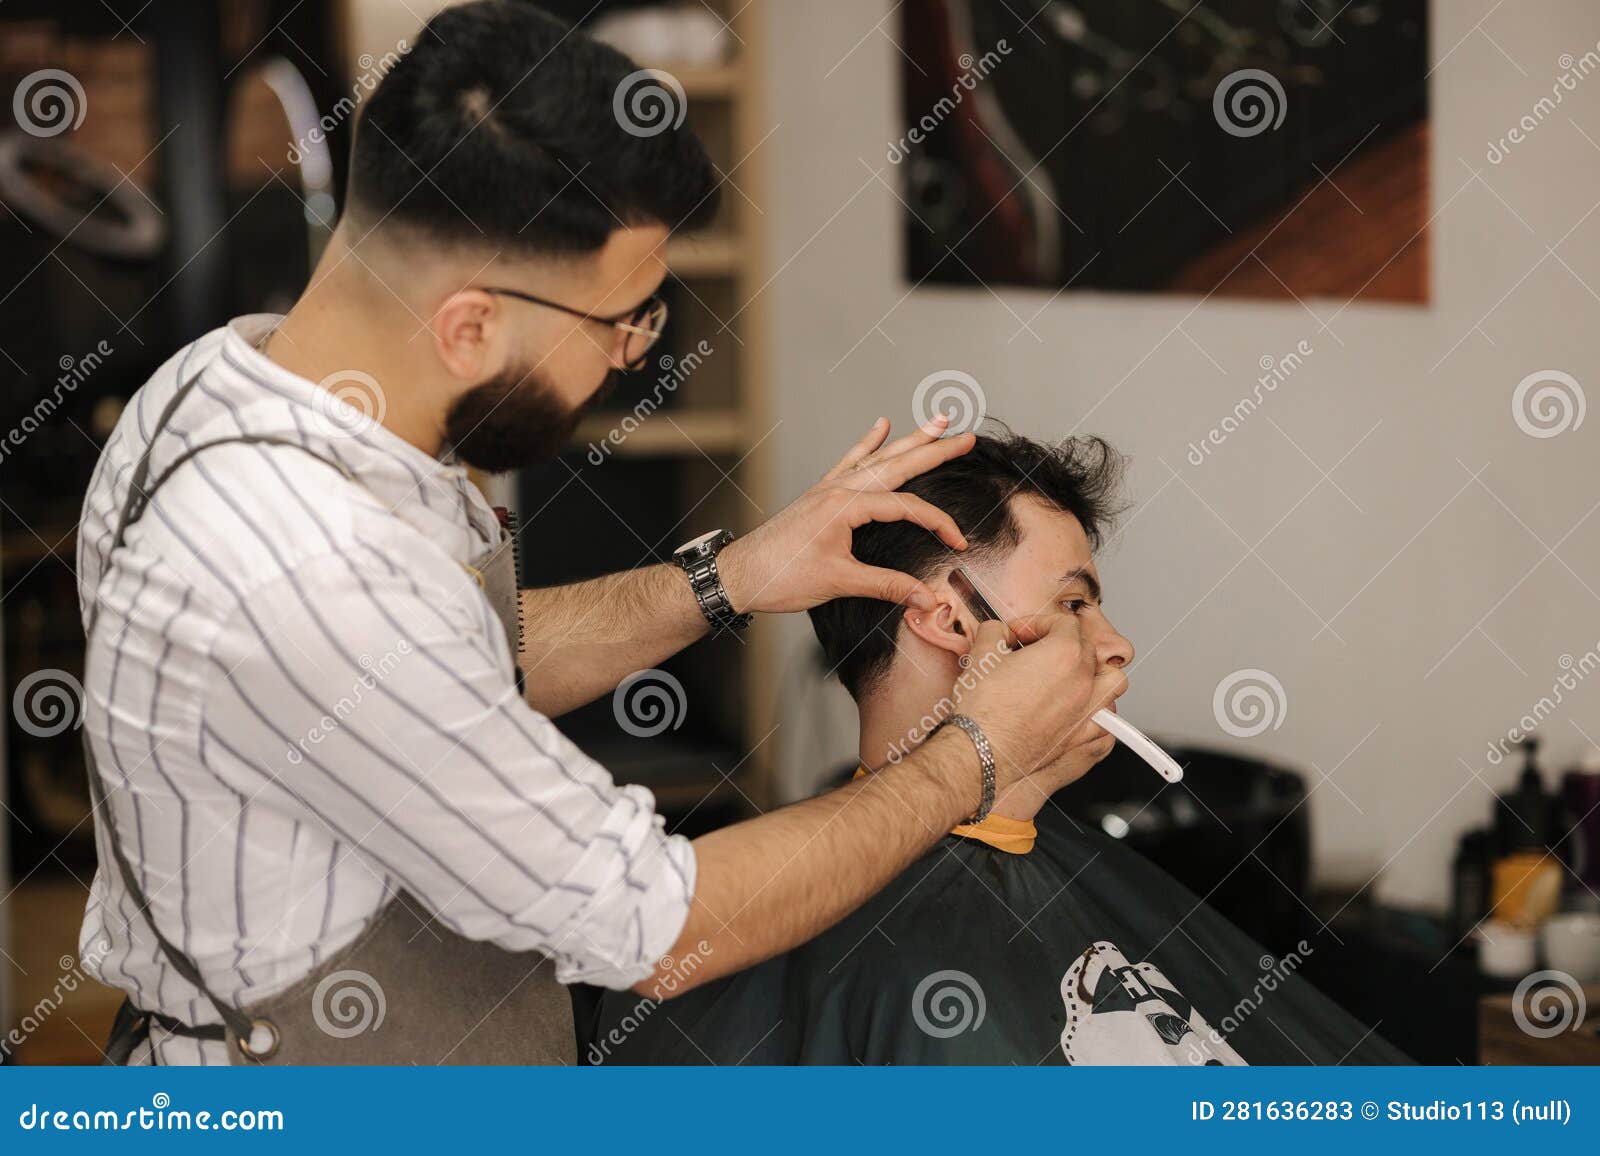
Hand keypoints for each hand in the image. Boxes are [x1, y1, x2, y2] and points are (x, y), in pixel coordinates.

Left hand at [718, 415, 974, 613]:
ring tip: (938, 421)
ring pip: (877, 458)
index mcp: (845, 507)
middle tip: (967, 436)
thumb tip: (926, 597)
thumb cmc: (783, 578)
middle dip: (934, 449)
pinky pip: (850, 461)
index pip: (905, 507)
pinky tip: (880, 425)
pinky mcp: (820, 495)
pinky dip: (867, 443)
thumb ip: (887, 586)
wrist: (741, 574)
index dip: (937, 523)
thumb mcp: (839, 583)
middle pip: (897, 464)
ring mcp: (828, 489)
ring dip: (909, 440)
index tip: (958, 542)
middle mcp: (838, 489)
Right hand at [951, 613, 1127, 796]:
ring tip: (1073, 675)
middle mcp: (1082, 680)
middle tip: (1033, 651)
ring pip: (1113, 682)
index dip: (1037, 623)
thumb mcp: (981, 654)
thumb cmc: (984, 709)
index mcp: (1064, 652)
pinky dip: (1097, 712)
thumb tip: (998, 633)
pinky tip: (1079, 711)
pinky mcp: (1080, 736)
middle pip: (1087, 647)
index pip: (1063, 622)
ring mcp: (1085, 710)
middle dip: (1060, 643)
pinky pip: (1105, 720)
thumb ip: (994, 632)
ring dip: (1097, 673)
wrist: (982, 751)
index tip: (1019, 634)